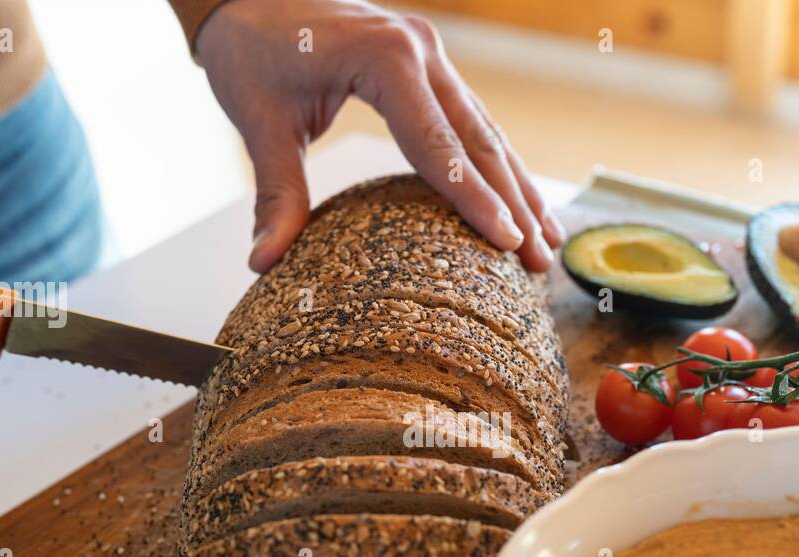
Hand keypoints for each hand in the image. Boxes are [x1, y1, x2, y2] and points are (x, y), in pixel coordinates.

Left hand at [196, 0, 563, 272]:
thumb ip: (276, 194)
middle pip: (479, 140)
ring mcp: (429, 54)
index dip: (476, 200)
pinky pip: (471, 119)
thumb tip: (264, 263)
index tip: (508, 243)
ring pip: (487, 130)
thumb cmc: (251, 52)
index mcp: (385, 60)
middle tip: (540, 261)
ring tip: (548, 241)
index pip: (439, 146)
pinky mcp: (427, 63)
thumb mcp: (261, 125)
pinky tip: (519, 199)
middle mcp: (420, 51)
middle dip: (514, 203)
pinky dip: (497, 163)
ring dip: (518, 186)